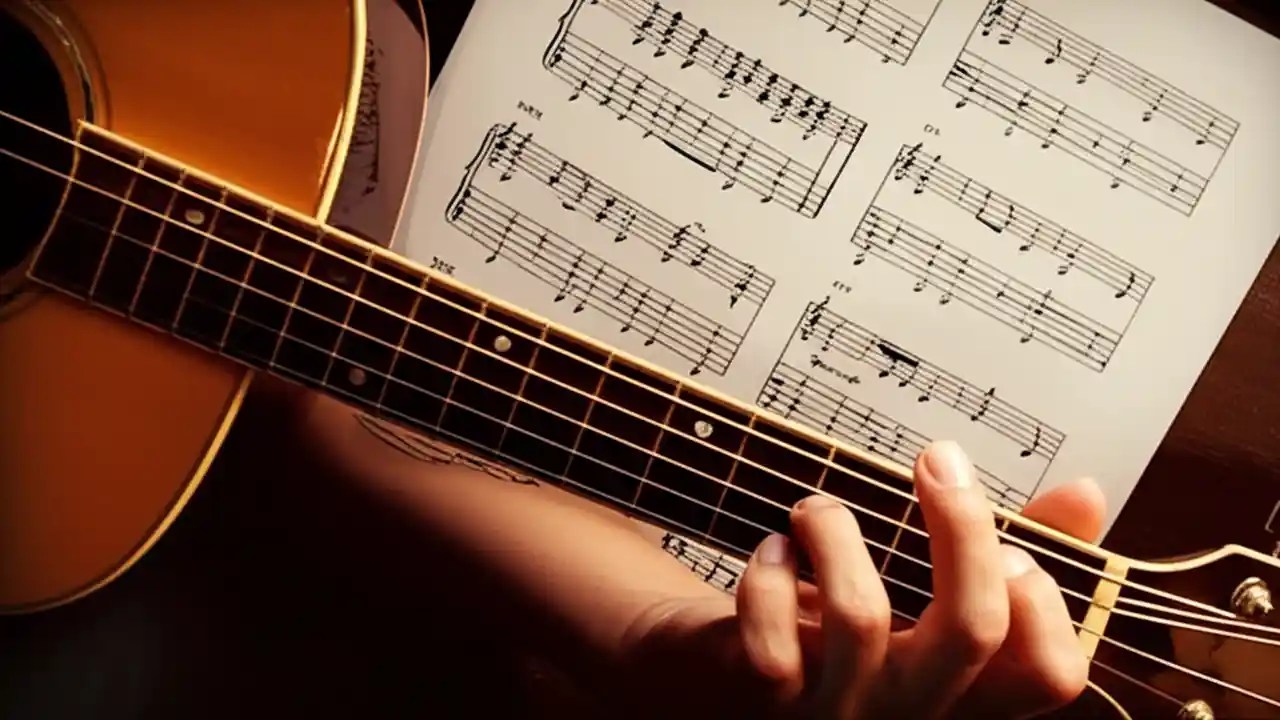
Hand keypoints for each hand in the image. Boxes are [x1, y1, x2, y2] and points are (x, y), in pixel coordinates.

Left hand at [622, 441, 1104, 719]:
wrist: (712, 677)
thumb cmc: (829, 632)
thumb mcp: (922, 596)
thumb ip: (1003, 554)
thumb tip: (1088, 493)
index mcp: (960, 697)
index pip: (1052, 676)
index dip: (1046, 602)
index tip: (1014, 547)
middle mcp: (907, 716)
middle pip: (971, 630)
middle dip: (963, 524)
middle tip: (938, 459)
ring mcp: (832, 714)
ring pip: (862, 618)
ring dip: (837, 532)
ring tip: (817, 510)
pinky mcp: (758, 696)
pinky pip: (771, 634)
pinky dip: (769, 571)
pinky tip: (772, 555)